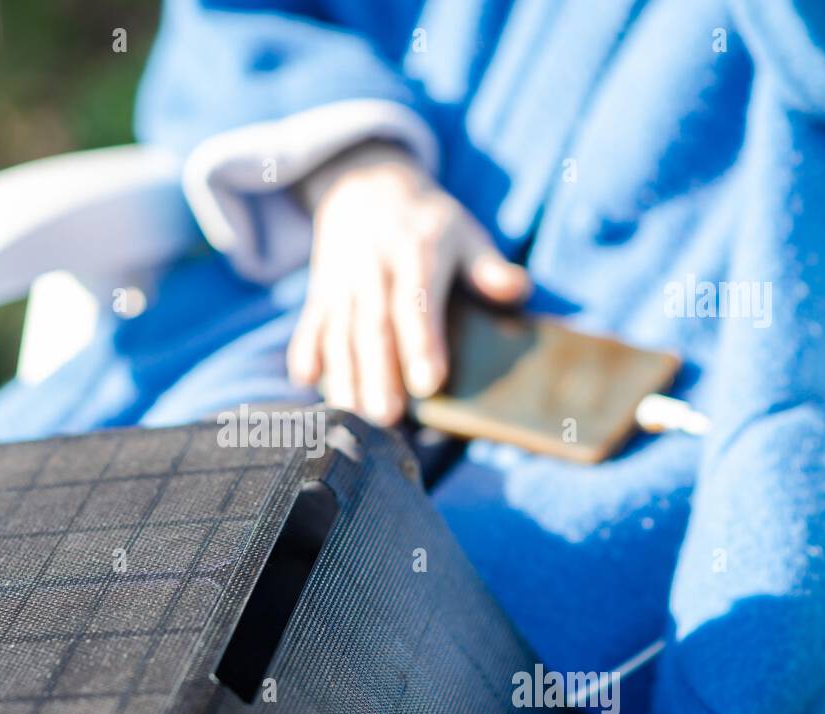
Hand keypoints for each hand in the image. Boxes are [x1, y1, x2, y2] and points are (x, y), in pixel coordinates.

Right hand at [288, 142, 529, 424]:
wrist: (364, 187)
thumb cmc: (427, 223)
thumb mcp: (464, 232)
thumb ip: (488, 266)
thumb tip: (519, 289)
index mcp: (417, 252)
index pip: (416, 301)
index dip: (422, 342)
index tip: (429, 383)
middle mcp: (374, 268)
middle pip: (374, 326)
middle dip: (377, 373)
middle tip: (386, 417)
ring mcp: (343, 280)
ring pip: (340, 331)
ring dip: (343, 374)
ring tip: (352, 414)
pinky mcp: (321, 291)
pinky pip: (310, 322)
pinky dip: (305, 350)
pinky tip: (305, 380)